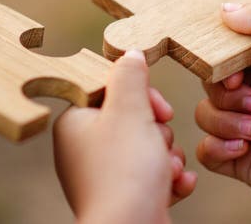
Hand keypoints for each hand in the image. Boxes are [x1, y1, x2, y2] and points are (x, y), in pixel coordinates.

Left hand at [54, 50, 196, 223]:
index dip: (141, 95)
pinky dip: (169, 177)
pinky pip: (152, 174)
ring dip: (167, 154)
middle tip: (160, 140)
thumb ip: (130, 76)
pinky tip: (176, 184)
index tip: (159, 108)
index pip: (110, 89)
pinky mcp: (125, 196)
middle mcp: (84, 149)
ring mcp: (104, 175)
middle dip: (159, 130)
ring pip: (148, 146)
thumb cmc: (125, 173)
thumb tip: (129, 54)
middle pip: (133, 118)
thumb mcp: (130, 110)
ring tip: (166, 169)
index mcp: (75, 123)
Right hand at [196, 0, 250, 222]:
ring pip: (205, 116)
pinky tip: (245, 150)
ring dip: (229, 124)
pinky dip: (221, 149)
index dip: (223, 65)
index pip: (225, 55)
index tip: (239, 74)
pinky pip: (206, 149)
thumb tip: (227, 8)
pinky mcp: (235, 157)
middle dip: (231, 97)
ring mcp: (243, 126)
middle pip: (210, 85)